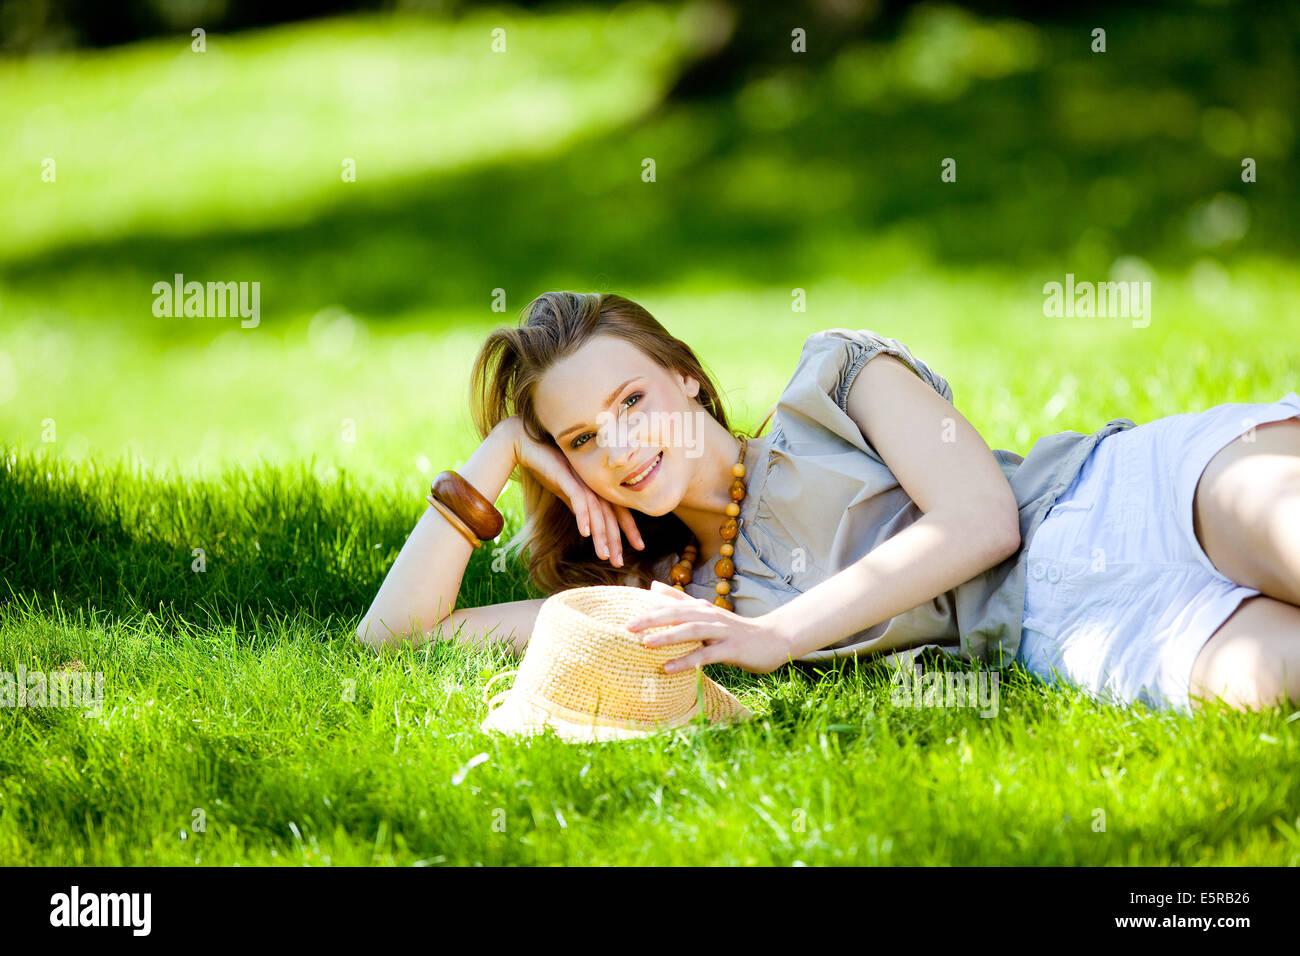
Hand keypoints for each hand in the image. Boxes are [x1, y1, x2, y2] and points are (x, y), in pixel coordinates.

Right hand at [502, 415, 644, 566]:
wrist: (527, 444)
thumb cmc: (548, 467)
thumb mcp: (567, 490)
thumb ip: (580, 504)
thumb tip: (588, 524)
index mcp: (596, 487)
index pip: (618, 510)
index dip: (630, 529)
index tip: (639, 547)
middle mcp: (593, 484)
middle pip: (610, 515)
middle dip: (616, 540)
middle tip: (619, 562)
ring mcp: (581, 480)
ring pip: (596, 511)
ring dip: (601, 535)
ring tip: (603, 555)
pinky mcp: (566, 477)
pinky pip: (578, 500)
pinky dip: (583, 516)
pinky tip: (585, 533)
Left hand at [624, 581, 794, 673]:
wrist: (773, 639)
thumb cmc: (734, 629)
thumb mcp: (706, 613)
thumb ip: (680, 599)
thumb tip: (652, 585)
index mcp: (702, 608)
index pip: (672, 605)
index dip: (649, 609)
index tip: (624, 615)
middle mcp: (710, 616)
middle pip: (678, 614)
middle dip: (652, 619)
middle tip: (628, 627)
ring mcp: (722, 632)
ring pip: (691, 631)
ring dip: (668, 636)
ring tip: (645, 644)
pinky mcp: (731, 649)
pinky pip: (706, 655)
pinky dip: (687, 660)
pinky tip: (669, 668)